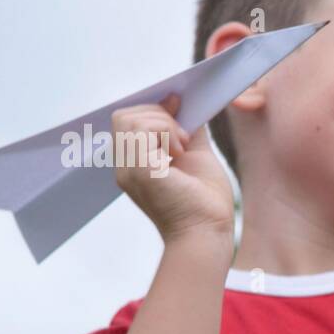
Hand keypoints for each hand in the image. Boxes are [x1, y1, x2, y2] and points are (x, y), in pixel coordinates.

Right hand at [110, 93, 234, 245]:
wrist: (208, 232)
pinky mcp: (137, 169)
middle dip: (159, 116)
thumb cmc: (206, 202)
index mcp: (135, 163)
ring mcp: (127, 169)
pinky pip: (141, 128)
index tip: (177, 107)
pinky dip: (166, 131)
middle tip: (183, 141)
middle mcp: (125, 167)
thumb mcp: (197, 155)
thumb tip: (183, 102)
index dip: (151, 110)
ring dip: (164, 124)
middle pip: (124, 115)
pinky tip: (179, 154)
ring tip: (181, 149)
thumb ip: (188, 130)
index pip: (126, 122)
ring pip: (130, 118)